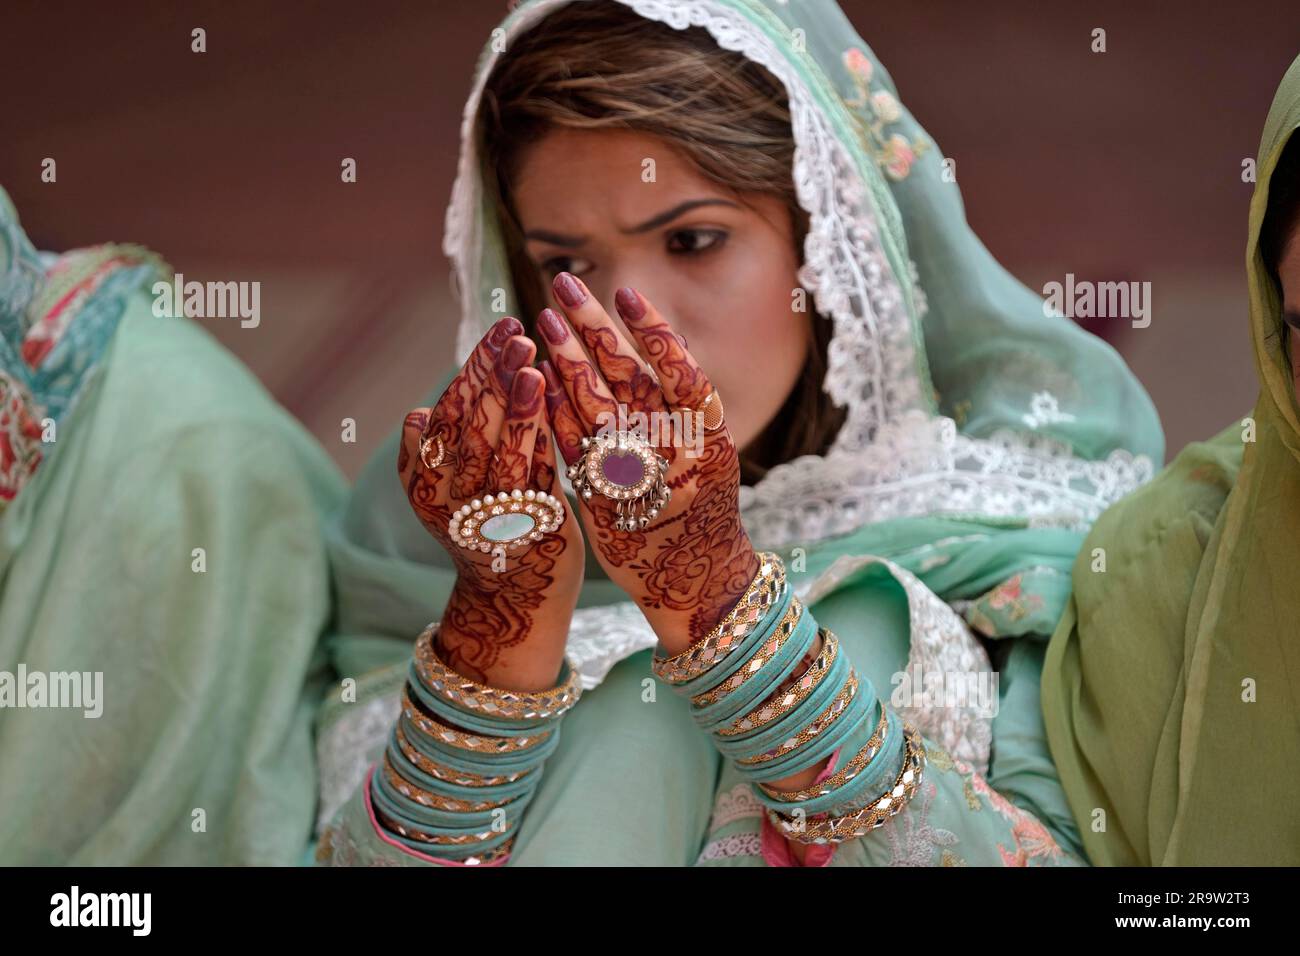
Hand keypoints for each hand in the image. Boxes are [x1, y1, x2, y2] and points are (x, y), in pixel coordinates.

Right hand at [399, 316, 583, 688]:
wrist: (512, 602)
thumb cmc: (486, 531)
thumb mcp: (444, 497)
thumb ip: (434, 455)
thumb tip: (417, 413)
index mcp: (423, 485)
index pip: (446, 414)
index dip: (475, 370)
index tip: (501, 330)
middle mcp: (450, 502)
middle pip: (471, 427)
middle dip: (495, 376)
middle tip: (518, 332)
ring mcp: (490, 518)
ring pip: (500, 453)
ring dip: (516, 405)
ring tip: (530, 362)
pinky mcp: (531, 531)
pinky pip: (536, 476)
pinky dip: (544, 439)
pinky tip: (558, 407)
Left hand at [537, 272, 758, 655]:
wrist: (693, 578)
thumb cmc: (699, 503)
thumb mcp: (708, 449)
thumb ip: (683, 403)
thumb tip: (657, 337)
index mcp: (709, 436)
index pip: (682, 371)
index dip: (654, 330)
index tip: (625, 292)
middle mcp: (676, 453)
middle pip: (631, 377)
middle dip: (594, 326)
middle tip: (563, 284)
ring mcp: (638, 478)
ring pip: (597, 408)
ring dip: (567, 361)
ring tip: (540, 323)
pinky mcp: (603, 501)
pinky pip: (573, 447)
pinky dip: (554, 411)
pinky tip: (535, 379)